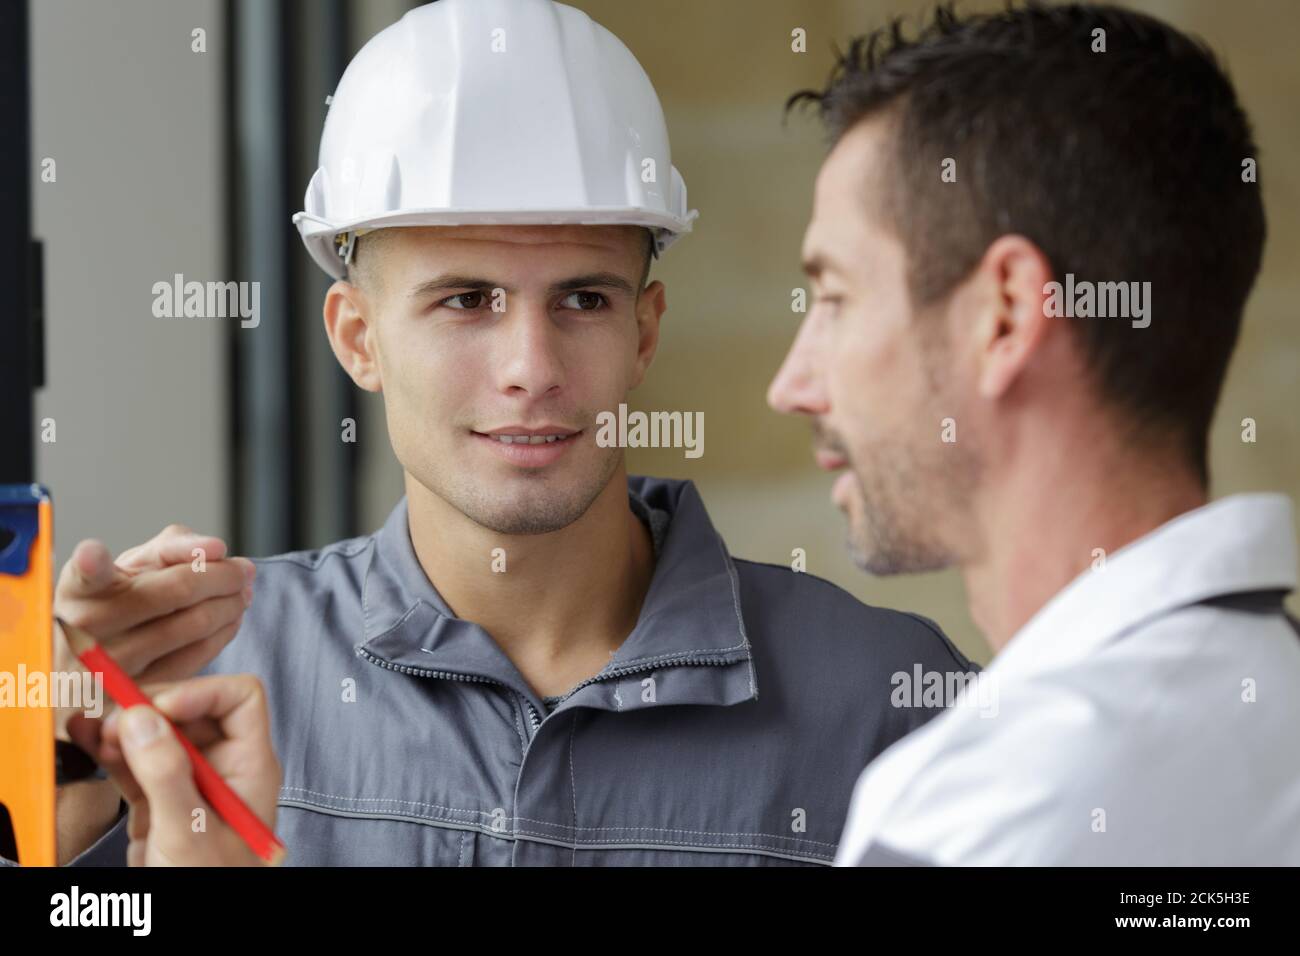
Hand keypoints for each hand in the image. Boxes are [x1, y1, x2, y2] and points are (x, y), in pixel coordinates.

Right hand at [53, 525, 254, 738]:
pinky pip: (199, 657)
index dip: (89, 564)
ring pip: (195, 626)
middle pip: (177, 591)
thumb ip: (173, 546)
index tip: (93, 553)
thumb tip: (216, 549)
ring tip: (242, 591)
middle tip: (243, 570)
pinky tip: (230, 618)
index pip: (85, 576)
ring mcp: (112, 668)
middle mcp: (88, 630)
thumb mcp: (134, 565)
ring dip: (232, 603)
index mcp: (79, 590)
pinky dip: (225, 632)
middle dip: (224, 575)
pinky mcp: (141, 692)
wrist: (98, 657)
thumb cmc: (120, 600)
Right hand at [67, 674, 282, 865]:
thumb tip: (141, 719)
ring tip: (93, 731)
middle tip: (114, 724)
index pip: (239, 700)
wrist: (197, 936)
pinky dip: (110, 750)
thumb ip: (166, 773)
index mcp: (250, 766)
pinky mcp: (160, 802)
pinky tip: (87, 740)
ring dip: (123, 727)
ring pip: (157, 735)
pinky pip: (135, 762)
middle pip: (191, 711)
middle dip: (150, 710)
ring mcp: (190, 784)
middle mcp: (224, 768)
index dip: (200, 693)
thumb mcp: (188, 831)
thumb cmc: (211, 885)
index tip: (156, 708)